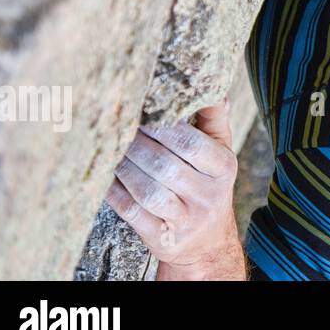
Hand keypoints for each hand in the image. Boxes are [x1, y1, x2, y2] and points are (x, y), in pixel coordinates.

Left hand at [105, 101, 245, 280]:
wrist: (206, 241)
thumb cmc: (208, 184)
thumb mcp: (220, 152)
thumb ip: (214, 120)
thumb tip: (212, 88)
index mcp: (224, 168)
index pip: (192, 144)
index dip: (163, 127)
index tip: (142, 112)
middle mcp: (209, 195)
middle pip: (166, 166)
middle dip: (137, 145)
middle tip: (117, 127)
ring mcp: (187, 220)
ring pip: (148, 191)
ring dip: (124, 168)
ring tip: (111, 149)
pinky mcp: (164, 239)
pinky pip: (133, 212)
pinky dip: (115, 193)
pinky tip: (105, 177)